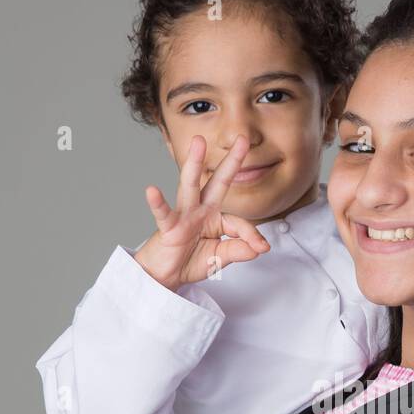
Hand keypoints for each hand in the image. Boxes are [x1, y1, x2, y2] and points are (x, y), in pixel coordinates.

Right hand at [135, 134, 271, 290]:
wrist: (165, 274)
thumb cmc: (189, 260)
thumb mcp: (219, 257)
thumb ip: (238, 250)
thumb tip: (259, 248)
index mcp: (214, 216)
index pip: (238, 221)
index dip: (252, 235)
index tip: (261, 248)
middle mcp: (200, 210)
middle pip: (218, 182)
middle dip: (231, 161)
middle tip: (243, 139)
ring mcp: (183, 215)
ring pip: (190, 186)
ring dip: (194, 164)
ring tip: (198, 142)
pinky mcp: (168, 227)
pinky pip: (163, 213)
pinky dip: (157, 203)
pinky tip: (152, 191)